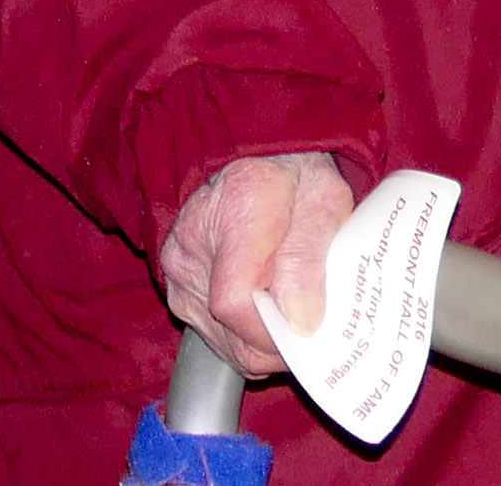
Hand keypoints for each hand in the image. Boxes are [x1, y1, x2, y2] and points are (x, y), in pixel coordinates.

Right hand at [157, 152, 355, 380]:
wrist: (256, 156)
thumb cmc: (295, 175)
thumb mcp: (324, 198)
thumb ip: (311, 255)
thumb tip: (301, 321)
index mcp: (236, 207)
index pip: (235, 303)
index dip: (275, 331)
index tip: (308, 326)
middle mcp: (193, 241)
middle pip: (234, 334)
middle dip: (279, 343)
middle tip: (308, 319)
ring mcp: (180, 268)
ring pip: (227, 344)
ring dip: (263, 343)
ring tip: (286, 307)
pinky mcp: (176, 286)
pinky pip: (215, 338)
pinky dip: (245, 337)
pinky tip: (264, 308)